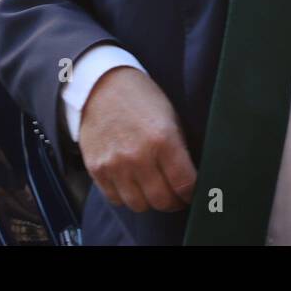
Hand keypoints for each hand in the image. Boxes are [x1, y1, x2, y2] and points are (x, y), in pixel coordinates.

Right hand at [78, 66, 196, 212]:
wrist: (103, 85)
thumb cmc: (143, 100)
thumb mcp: (171, 118)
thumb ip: (179, 150)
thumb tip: (190, 178)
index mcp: (163, 140)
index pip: (184, 184)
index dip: (192, 193)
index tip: (193, 192)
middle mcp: (138, 156)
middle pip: (162, 201)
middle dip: (174, 201)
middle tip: (176, 196)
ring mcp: (115, 165)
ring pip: (139, 205)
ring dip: (150, 201)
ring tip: (154, 190)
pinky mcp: (96, 169)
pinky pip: (116, 199)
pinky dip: (127, 196)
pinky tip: (133, 184)